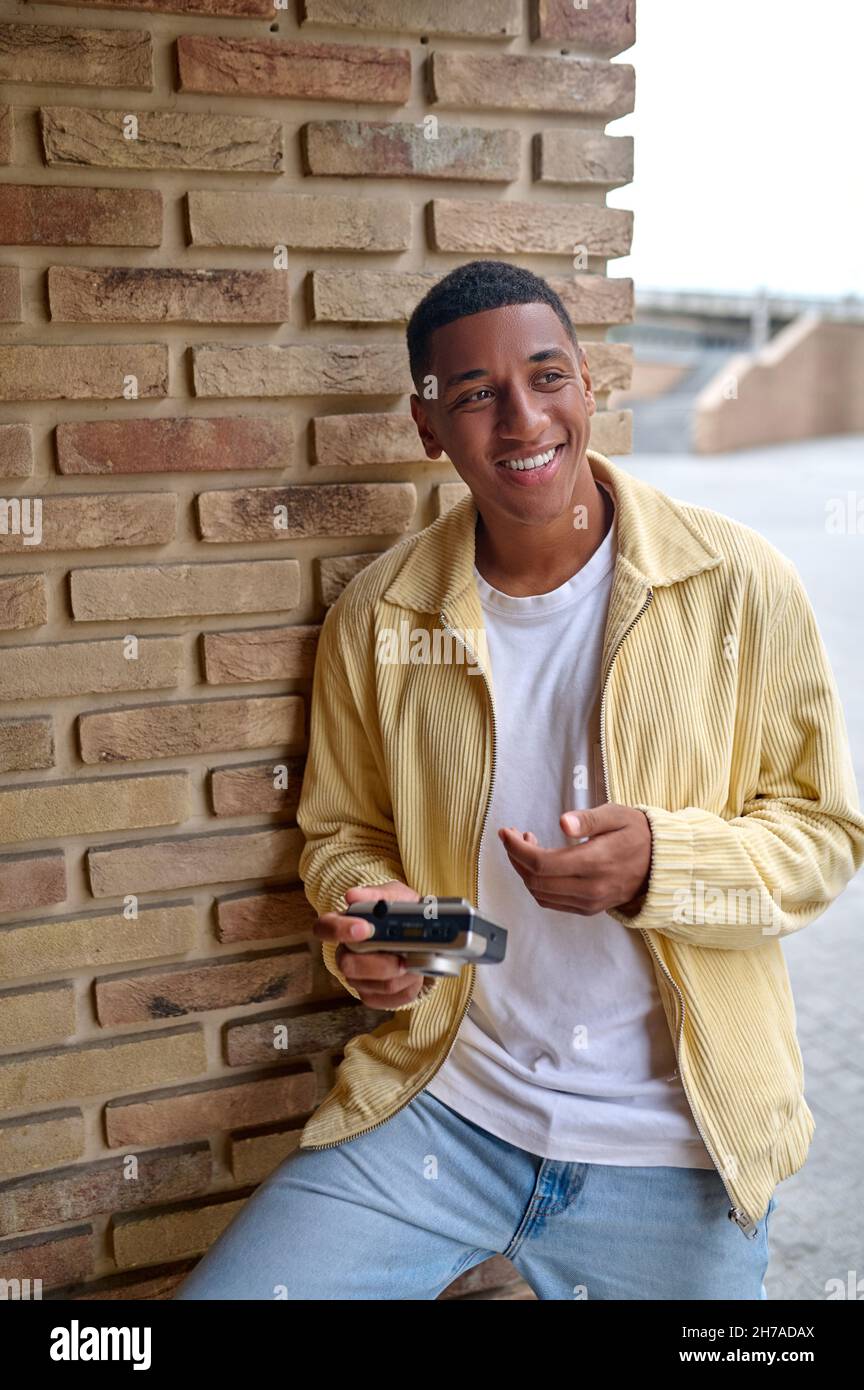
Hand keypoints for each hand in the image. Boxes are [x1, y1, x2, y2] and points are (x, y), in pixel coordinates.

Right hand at [313, 881, 432, 1009]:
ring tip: (419, 961)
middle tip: (403, 957)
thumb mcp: (396, 896)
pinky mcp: (372, 996)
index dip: (341, 930)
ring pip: (374, 985)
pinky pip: (388, 999)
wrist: (422, 935)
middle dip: (379, 963)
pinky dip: (408, 987)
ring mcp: (357, 978)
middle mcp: (345, 954)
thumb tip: (352, 896)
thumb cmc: (401, 913)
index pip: (325, 928)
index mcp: (343, 925)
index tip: (365, 928)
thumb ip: (377, 895)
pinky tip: (416, 974)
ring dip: (402, 975)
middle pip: (348, 965)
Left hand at [497, 805, 651, 916]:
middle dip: (516, 858)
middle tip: (515, 836)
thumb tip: (563, 824)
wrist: (661, 864)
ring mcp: (590, 901)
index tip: (506, 832)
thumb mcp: (617, 815)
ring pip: (540, 894)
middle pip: (535, 881)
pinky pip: (552, 902)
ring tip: (528, 846)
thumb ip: (589, 819)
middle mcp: (591, 887)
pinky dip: (536, 885)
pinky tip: (539, 866)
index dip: (517, 849)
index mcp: (596, 861)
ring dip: (524, 872)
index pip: (542, 863)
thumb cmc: (637, 834)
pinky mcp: (589, 908)